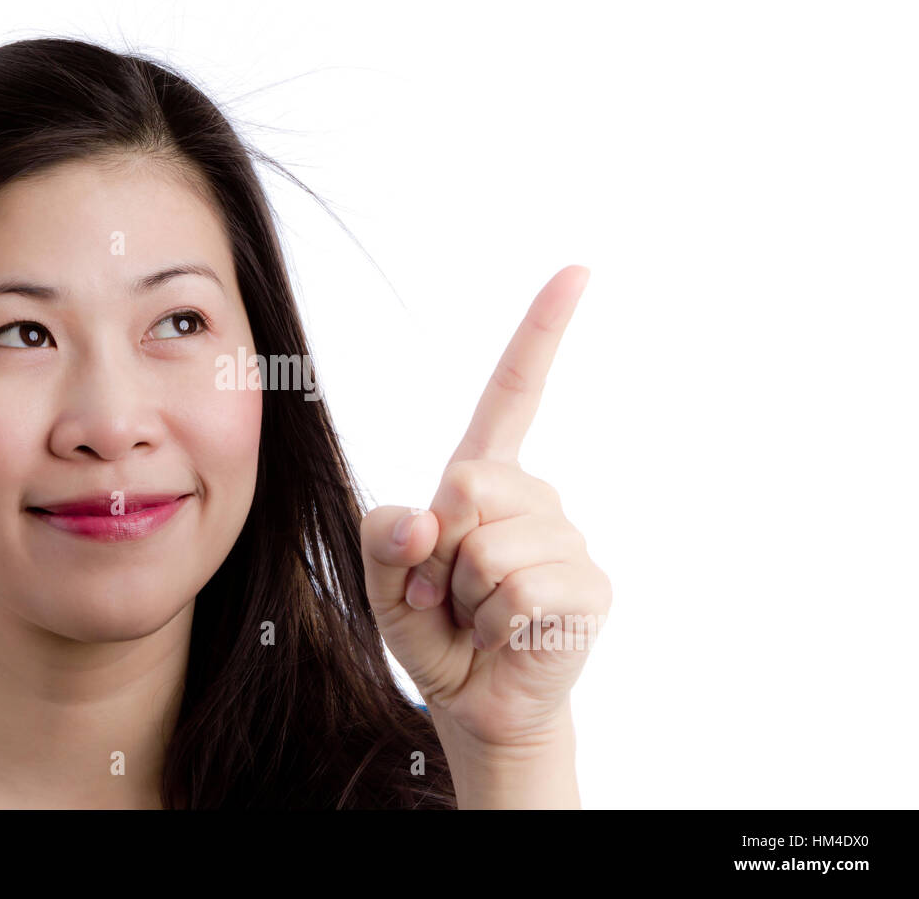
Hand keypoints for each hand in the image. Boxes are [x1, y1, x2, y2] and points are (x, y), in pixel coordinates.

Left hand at [360, 265, 611, 755]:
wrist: (473, 697)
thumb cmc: (432, 628)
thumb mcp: (382, 581)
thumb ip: (382, 537)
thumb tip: (429, 516)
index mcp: (484, 477)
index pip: (514, 392)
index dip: (541, 332)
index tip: (577, 271)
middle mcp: (532, 497)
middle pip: (469, 486)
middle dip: (438, 550)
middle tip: (444, 590)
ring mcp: (566, 540)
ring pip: (491, 548)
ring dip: (464, 595)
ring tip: (476, 614)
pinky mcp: (589, 586)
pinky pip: (523, 590)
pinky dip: (495, 622)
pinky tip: (507, 634)